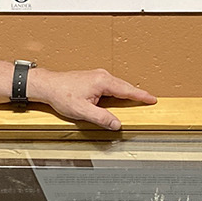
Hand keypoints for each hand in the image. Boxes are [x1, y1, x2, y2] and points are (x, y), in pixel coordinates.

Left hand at [27, 68, 156, 129]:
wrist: (48, 85)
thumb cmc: (61, 94)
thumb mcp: (82, 111)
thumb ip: (101, 118)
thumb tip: (117, 124)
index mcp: (102, 82)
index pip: (127, 90)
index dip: (141, 96)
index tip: (152, 99)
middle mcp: (102, 76)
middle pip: (125, 87)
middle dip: (137, 94)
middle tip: (149, 101)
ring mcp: (98, 76)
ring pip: (118, 86)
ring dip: (128, 93)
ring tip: (138, 100)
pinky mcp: (94, 79)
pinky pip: (112, 86)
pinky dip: (119, 92)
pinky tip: (120, 98)